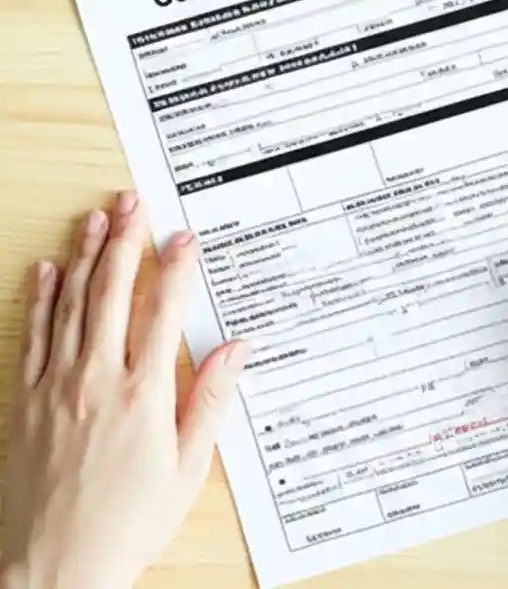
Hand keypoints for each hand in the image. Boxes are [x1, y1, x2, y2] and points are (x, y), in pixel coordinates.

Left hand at [1, 193, 246, 588]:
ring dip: (83, 257)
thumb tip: (234, 350)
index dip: (175, 268)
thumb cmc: (127, 523)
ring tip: (96, 219)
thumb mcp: (189, 468)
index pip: (164, 313)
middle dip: (124, 242)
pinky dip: (40, 299)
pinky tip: (46, 270)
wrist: (55, 566)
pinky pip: (33, 336)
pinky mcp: (25, 402)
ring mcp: (55, 387)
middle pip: (112, 294)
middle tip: (132, 203)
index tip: (183, 236)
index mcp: (144, 396)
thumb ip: (209, 401)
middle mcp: (96, 381)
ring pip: (70, 305)